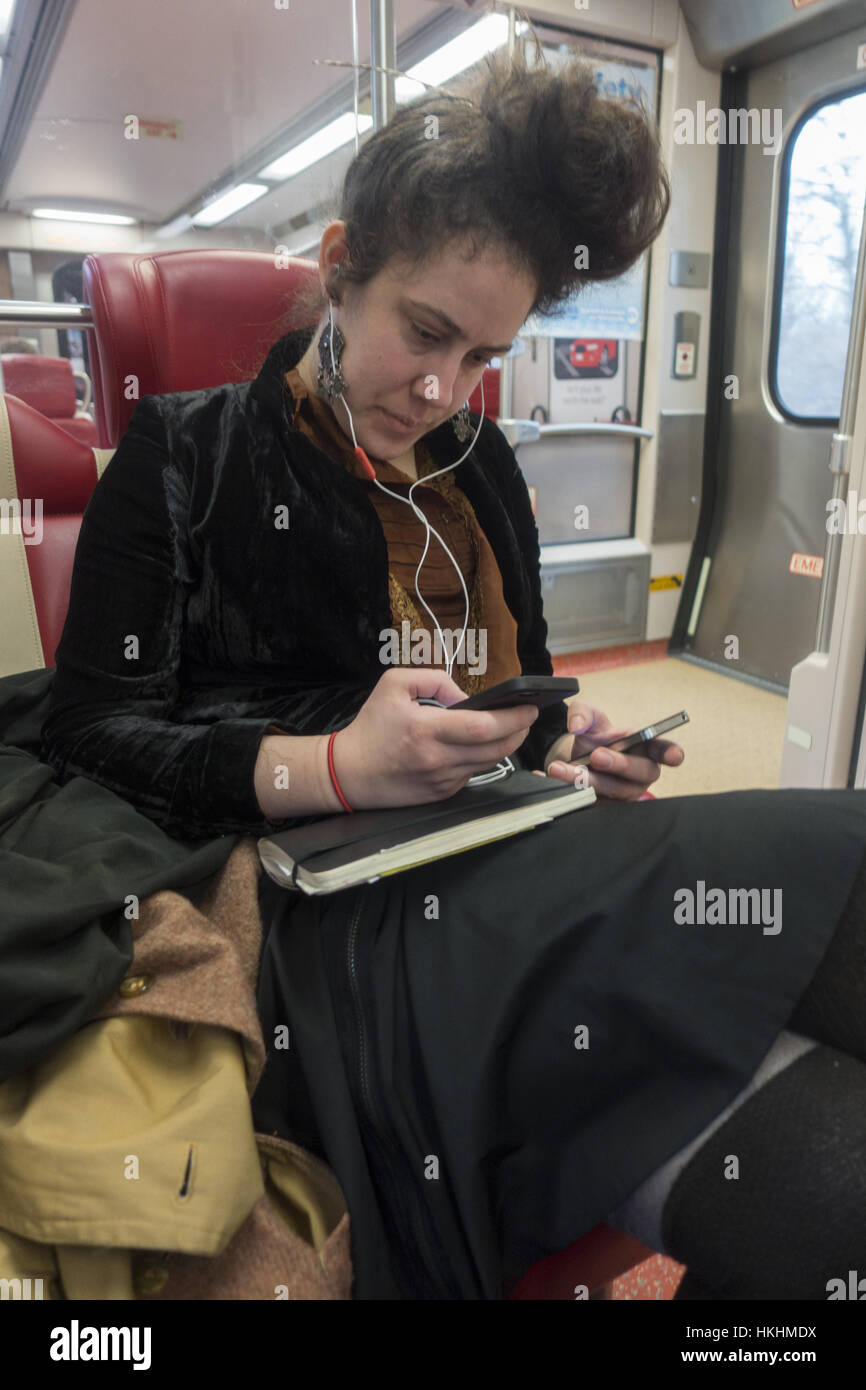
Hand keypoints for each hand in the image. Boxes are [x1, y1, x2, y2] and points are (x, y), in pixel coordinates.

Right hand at [335, 667, 539, 808]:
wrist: (348, 772)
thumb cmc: (371, 726)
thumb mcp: (394, 685)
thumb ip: (434, 680)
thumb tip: (466, 696)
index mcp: (426, 730)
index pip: (484, 726)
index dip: (514, 717)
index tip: (530, 707)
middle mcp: (437, 759)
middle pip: (496, 748)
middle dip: (519, 731)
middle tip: (528, 717)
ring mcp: (441, 780)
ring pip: (488, 763)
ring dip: (505, 745)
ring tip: (511, 728)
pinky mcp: (441, 794)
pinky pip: (472, 774)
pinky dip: (480, 759)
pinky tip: (478, 746)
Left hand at [535, 699, 684, 800]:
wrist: (577, 757)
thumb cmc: (595, 736)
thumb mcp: (589, 717)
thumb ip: (583, 713)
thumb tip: (577, 724)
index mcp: (646, 748)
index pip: (665, 751)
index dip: (672, 754)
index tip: (675, 756)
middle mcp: (641, 774)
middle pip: (639, 774)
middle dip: (619, 765)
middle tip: (597, 755)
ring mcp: (625, 794)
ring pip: (612, 791)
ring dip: (587, 780)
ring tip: (561, 768)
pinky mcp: (606, 807)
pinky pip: (593, 803)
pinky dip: (571, 792)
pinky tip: (554, 780)